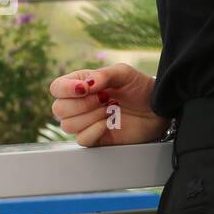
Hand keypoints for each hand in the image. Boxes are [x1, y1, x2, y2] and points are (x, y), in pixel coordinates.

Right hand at [48, 63, 167, 146]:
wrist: (157, 109)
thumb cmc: (140, 88)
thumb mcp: (124, 73)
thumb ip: (103, 75)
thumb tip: (85, 85)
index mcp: (82, 85)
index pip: (57, 87)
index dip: (66, 89)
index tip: (85, 88)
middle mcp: (80, 104)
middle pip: (59, 109)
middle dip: (83, 104)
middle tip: (106, 98)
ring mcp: (86, 123)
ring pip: (68, 125)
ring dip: (92, 116)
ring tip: (111, 110)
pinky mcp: (95, 139)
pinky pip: (81, 139)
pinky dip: (95, 130)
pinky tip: (109, 123)